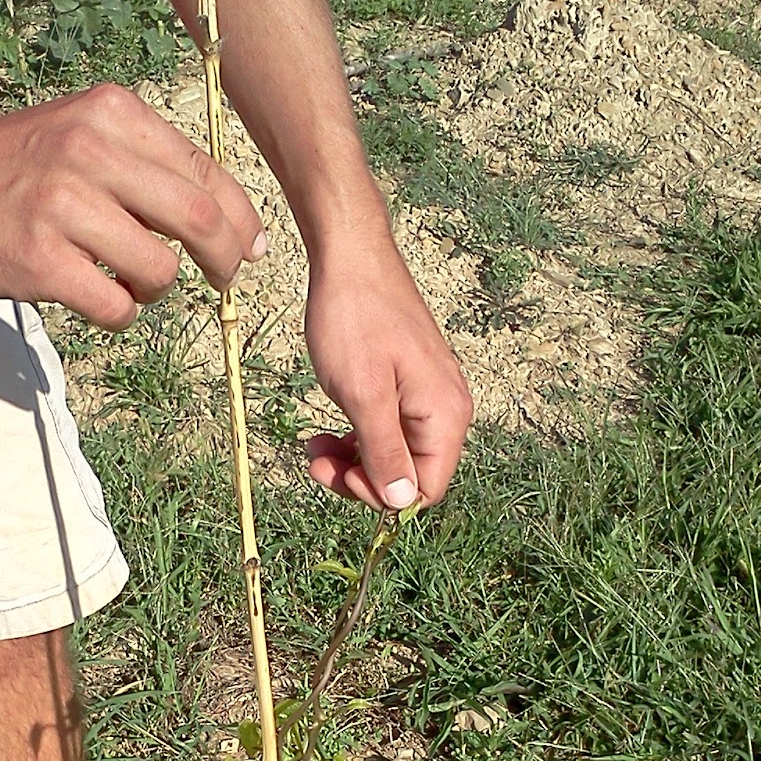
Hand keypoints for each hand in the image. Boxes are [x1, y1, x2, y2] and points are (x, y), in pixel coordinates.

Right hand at [0, 83, 264, 328]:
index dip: (242, 220)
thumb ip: (150, 168)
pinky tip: (99, 299)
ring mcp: (63, 206)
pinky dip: (121, 315)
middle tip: (222, 280)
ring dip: (156, 289)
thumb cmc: (19, 170)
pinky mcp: (40, 260)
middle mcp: (90, 150)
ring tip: (127, 282)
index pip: (206, 172)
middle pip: (198, 219)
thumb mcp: (84, 136)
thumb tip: (234, 227)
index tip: (251, 249)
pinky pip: (117, 307)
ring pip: (159, 270)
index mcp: (112, 114)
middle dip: (223, 260)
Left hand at [304, 236, 471, 508]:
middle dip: (360, 477)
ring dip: (352, 461)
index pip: (426, 489)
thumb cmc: (355, 318)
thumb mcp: (364, 394)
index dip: (382, 495)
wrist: (350, 258)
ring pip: (392, 456)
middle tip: (315, 461)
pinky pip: (386, 431)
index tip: (340, 476)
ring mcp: (427, 397)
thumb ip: (384, 452)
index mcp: (445, 416)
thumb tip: (400, 501)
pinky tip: (328, 432)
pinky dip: (355, 438)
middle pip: (409, 476)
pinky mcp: (406, 387)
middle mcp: (446, 410)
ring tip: (314, 446)